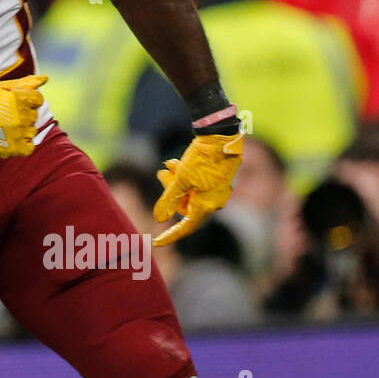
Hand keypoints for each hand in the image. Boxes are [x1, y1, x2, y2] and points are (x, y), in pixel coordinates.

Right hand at [0, 75, 47, 157]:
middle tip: (5, 114)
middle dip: (23, 113)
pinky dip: (24, 144)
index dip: (27, 98)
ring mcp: (20, 133)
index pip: (38, 98)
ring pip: (32, 130)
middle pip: (34, 114)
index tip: (14, 101)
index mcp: (20, 99)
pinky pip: (30, 146)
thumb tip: (44, 78)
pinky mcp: (15, 148)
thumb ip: (24, 83)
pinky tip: (12, 139)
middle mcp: (23, 116)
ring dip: (22, 128)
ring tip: (5, 126)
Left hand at [153, 132, 243, 246]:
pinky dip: (186, 176)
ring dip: (176, 180)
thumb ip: (169, 200)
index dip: (170, 236)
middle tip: (160, 173)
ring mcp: (218, 191)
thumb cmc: (203, 158)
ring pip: (190, 192)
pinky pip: (197, 184)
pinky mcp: (218, 180)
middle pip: (185, 205)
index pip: (186, 227)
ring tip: (168, 164)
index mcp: (207, 206)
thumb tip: (159, 220)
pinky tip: (177, 162)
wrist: (222, 135)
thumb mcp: (181, 179)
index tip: (156, 242)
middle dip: (170, 191)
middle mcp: (214, 202)